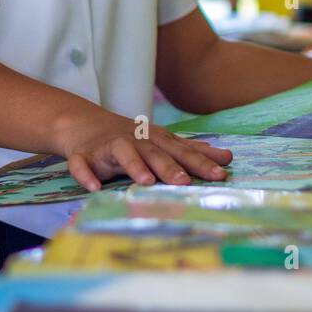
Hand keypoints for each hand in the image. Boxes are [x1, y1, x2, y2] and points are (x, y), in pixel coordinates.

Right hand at [54, 108, 232, 192]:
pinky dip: (86, 174)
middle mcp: (134, 141)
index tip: (220, 175)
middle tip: (185, 181)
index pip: (181, 151)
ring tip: (147, 181)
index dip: (201, 163)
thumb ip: (193, 152)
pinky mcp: (84, 156)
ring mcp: (108, 147)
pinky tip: (94, 187)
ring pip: (122, 154)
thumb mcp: (163, 142)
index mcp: (155, 139)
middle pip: (154, 152)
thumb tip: (228, 158)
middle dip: (170, 166)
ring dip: (134, 166)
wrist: (83, 124)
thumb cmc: (132, 138)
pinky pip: (82, 164)